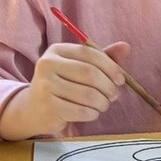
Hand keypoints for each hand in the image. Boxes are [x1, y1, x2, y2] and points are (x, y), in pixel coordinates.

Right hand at [0, 42, 128, 140]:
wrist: (34, 109)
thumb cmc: (65, 85)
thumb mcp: (82, 67)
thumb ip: (104, 58)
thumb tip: (126, 46)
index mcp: (57, 50)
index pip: (90, 54)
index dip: (111, 67)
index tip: (121, 80)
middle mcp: (47, 64)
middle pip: (90, 74)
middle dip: (109, 87)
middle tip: (114, 96)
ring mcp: (44, 86)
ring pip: (89, 95)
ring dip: (103, 103)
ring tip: (103, 105)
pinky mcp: (47, 107)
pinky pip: (82, 111)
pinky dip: (93, 114)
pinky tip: (91, 113)